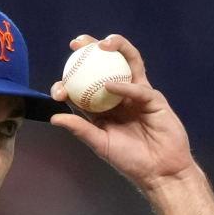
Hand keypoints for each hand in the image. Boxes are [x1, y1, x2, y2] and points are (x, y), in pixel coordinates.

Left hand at [49, 34, 196, 190]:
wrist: (159, 171)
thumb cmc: (130, 160)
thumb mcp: (100, 143)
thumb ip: (80, 129)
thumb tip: (54, 118)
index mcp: (102, 106)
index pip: (83, 86)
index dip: (69, 80)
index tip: (58, 86)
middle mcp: (118, 95)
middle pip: (105, 64)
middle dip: (90, 48)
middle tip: (76, 44)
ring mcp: (137, 93)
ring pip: (127, 62)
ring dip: (116, 47)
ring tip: (102, 44)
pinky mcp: (154, 98)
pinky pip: (138, 87)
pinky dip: (125, 86)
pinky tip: (112, 85)